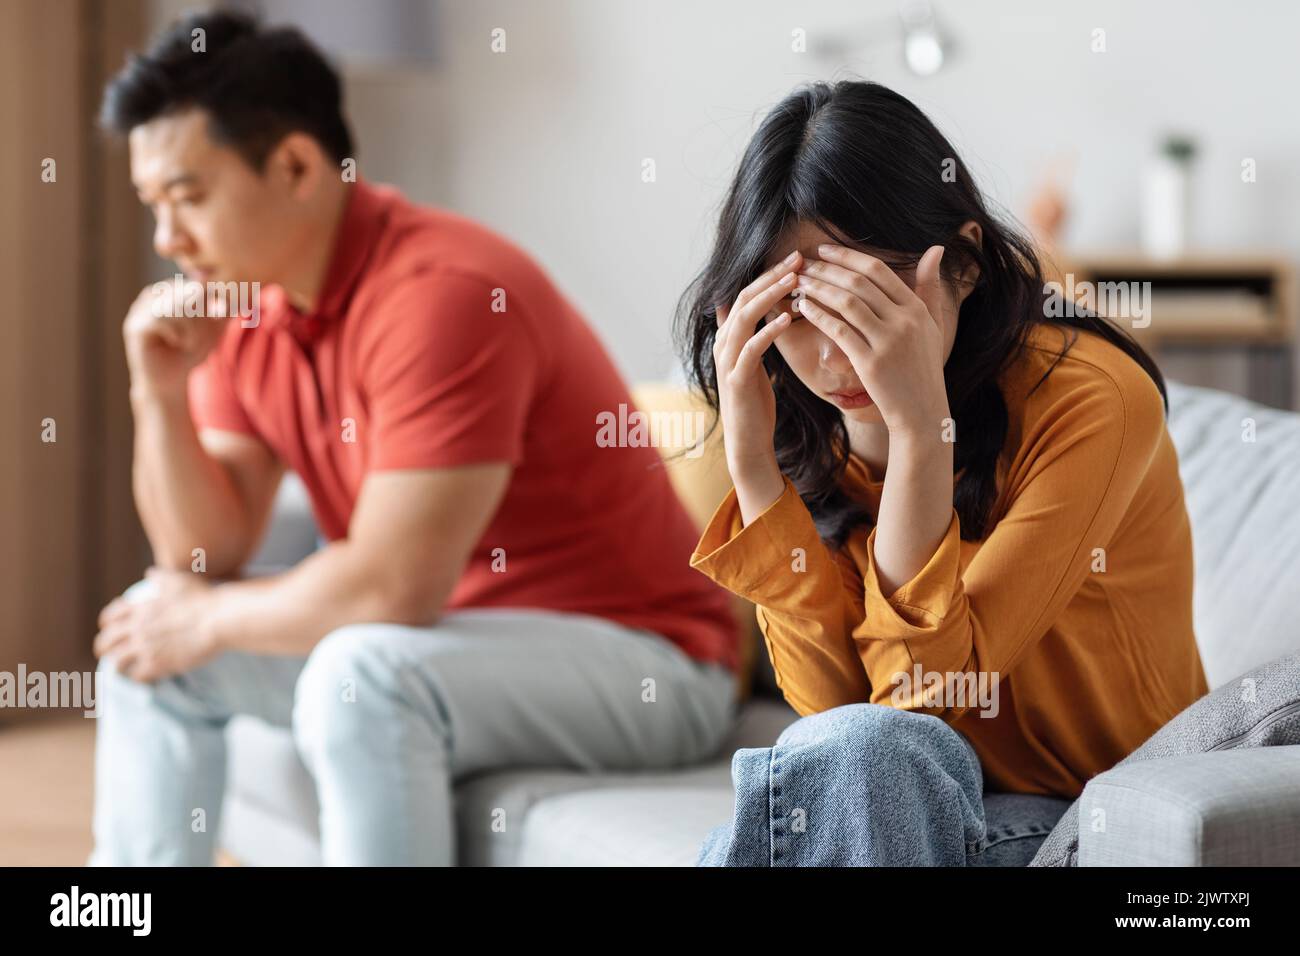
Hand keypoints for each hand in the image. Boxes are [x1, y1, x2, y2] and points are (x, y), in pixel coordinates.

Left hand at [94, 567, 222, 682]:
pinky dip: (137, 677)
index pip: (111, 617)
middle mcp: (137, 628)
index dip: (106, 623)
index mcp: (140, 608)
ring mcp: (145, 647)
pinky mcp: (157, 664)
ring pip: (117, 662)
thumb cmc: (202, 598)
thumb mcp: (178, 580)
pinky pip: (137, 676)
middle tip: (107, 653)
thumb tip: (149, 574)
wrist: (219, 621)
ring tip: (121, 670)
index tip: (108, 627)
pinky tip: (143, 676)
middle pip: (106, 642)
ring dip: (117, 665)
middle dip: (103, 648)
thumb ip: (160, 577)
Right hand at [123, 281, 232, 400]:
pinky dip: (178, 333)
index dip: (213, 305)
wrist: (170, 382)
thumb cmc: (189, 353)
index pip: (199, 284)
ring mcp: (140, 308)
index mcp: (170, 290)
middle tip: (199, 338)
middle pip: (190, 292)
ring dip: (192, 328)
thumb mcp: (213, 328)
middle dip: (203, 318)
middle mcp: (152, 294)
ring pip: (178, 304)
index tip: (218, 321)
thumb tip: (244, 294)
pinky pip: (163, 318)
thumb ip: (224, 310)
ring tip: (189, 342)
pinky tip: (176, 344)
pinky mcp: (135, 326)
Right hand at [712, 250, 802, 506]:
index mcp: (729, 338)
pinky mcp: (736, 380)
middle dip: (771, 276)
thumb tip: (771, 311)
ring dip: (770, 296)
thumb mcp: (755, 364)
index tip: (798, 258)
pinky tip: (788, 319)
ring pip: (744, 317)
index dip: (770, 274)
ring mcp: (726, 361)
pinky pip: (751, 348)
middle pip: (743, 298)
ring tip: (794, 280)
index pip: (747, 294)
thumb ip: (756, 337)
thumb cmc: (756, 403)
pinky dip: (768, 330)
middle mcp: (723, 344)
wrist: (748, 442)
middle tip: (798, 258)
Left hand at [794, 243, 952, 438]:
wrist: (921, 412)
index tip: (824, 250)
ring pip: (846, 302)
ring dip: (818, 288)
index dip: (847, 257)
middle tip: (802, 263)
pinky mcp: (870, 363)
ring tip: (799, 282)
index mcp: (916, 309)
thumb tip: (935, 248)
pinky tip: (803, 307)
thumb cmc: (923, 368)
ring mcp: (887, 342)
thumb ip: (930, 288)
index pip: (878, 270)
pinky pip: (838, 330)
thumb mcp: (933, 325)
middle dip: (826, 269)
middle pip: (859, 283)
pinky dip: (818, 315)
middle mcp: (904, 321)